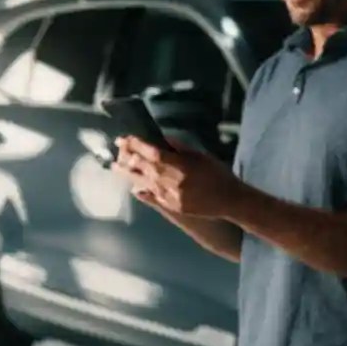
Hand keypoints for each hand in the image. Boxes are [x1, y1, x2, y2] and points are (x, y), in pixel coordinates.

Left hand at [110, 135, 240, 217]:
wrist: (229, 200)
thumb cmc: (218, 174)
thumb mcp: (201, 155)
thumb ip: (180, 147)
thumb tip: (161, 139)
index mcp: (177, 164)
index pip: (150, 152)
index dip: (134, 145)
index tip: (123, 139)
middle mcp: (169, 180)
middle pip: (142, 167)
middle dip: (127, 157)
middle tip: (117, 150)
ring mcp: (168, 195)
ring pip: (142, 182)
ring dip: (128, 174)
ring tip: (117, 167)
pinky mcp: (171, 206)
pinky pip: (151, 197)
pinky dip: (142, 191)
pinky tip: (135, 188)